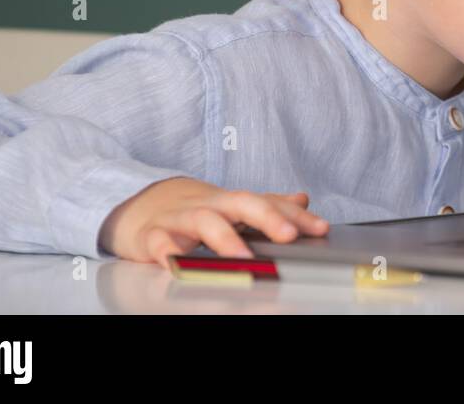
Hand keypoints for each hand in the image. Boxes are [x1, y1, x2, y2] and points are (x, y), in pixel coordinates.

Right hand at [98, 176, 328, 268]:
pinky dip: (168, 252)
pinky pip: (160, 242)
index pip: (269, 202)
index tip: (321, 229)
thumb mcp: (232, 207)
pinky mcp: (153, 236)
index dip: (296, 215)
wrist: (142, 206)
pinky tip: (178, 264)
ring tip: (244, 259)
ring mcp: (181, 219)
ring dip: (225, 238)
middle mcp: (211, 206)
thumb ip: (266, 204)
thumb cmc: (196, 211)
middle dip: (267, 216)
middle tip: (290, 236)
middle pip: (241, 202)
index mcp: (233, 202)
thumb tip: (303, 199)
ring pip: (204, 220)